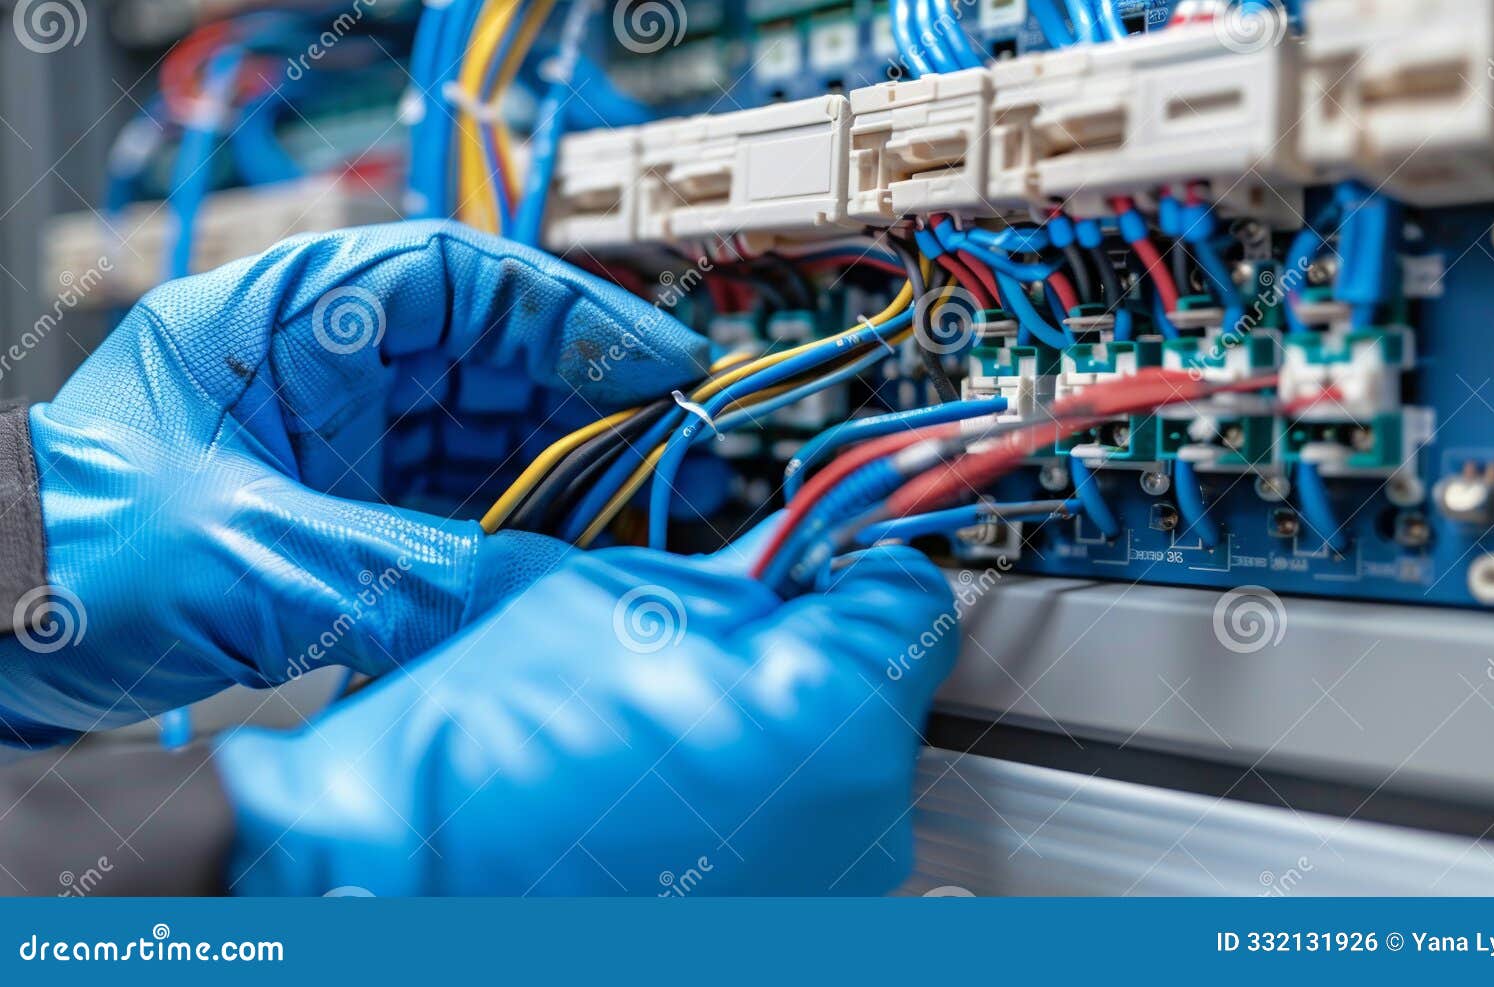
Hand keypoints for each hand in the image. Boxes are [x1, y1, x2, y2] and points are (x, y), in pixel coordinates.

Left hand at [0, 221, 705, 743]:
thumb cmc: (63, 557)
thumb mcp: (254, 555)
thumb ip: (418, 570)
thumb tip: (556, 590)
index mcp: (287, 320)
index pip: (460, 279)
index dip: (574, 313)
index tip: (660, 361)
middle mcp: (322, 372)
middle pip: (491, 359)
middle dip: (587, 403)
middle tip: (671, 448)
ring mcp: (337, 447)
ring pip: (485, 434)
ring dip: (567, 469)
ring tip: (644, 504)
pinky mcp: (343, 517)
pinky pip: (460, 504)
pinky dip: (522, 527)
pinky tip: (573, 548)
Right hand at [215, 537, 958, 895]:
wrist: (394, 884)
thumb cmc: (481, 751)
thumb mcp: (630, 599)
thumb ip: (755, 565)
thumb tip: (809, 545)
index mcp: (833, 717)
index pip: (909, 592)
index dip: (848, 553)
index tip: (817, 545)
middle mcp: (864, 824)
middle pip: (881, 680)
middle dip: (806, 641)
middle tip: (706, 637)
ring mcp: (831, 891)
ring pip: (845, 757)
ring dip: (781, 721)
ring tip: (666, 723)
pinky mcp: (793, 925)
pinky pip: (807, 828)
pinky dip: (760, 795)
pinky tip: (669, 787)